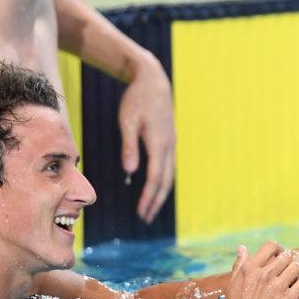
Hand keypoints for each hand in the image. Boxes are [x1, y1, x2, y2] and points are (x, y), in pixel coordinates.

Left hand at [118, 52, 175, 221]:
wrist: (153, 81)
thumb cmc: (136, 99)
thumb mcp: (127, 121)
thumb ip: (129, 146)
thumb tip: (130, 172)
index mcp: (159, 142)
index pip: (155, 177)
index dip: (148, 196)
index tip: (141, 212)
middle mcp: (169, 145)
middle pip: (165, 180)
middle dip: (156, 201)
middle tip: (146, 218)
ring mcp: (171, 142)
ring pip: (169, 174)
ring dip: (160, 193)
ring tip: (150, 208)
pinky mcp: (169, 139)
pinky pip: (168, 165)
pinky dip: (163, 180)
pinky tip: (155, 186)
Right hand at [222, 241, 298, 298]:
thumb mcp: (232, 286)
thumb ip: (239, 265)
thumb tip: (243, 248)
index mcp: (250, 269)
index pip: (271, 245)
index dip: (278, 249)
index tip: (279, 256)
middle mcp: (264, 274)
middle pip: (286, 255)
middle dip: (289, 261)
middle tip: (289, 269)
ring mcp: (277, 287)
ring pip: (297, 266)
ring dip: (298, 271)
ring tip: (296, 278)